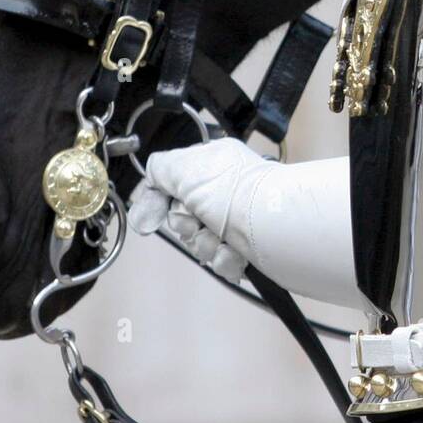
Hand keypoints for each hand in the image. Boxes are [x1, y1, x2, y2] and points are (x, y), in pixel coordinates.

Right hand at [127, 136, 274, 284]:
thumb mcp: (185, 168)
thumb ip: (160, 169)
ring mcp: (237, 219)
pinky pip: (221, 258)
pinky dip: (225, 258)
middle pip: (184, 216)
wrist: (272, 228)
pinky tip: (235, 253)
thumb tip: (150, 178)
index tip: (150, 219)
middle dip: (187, 226)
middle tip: (197, 223)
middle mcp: (225, 189)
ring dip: (206, 244)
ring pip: (201, 241)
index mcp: (214, 163)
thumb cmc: (232, 194)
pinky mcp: (248, 246)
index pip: (175, 183)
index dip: (162, 202)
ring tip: (222, 240)